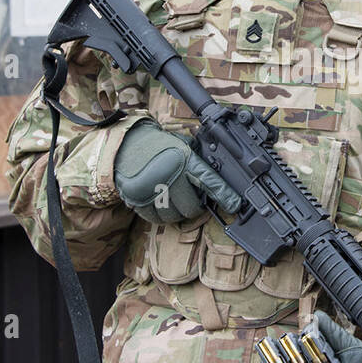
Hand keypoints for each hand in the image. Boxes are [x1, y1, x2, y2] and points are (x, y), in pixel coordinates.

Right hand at [113, 119, 242, 223]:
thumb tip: (220, 179)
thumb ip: (197, 161)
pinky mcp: (136, 198)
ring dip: (176, 212)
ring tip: (173, 198)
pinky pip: (155, 218)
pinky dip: (160, 215)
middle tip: (191, 199)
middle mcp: (168, 174)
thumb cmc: (158, 146)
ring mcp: (150, 188)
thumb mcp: (181, 145)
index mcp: (183, 159)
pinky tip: (159, 202)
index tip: (235, 205)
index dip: (225, 195)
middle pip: (190, 208)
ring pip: (173, 216)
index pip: (209, 181)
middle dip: (194, 206)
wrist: (126, 144)